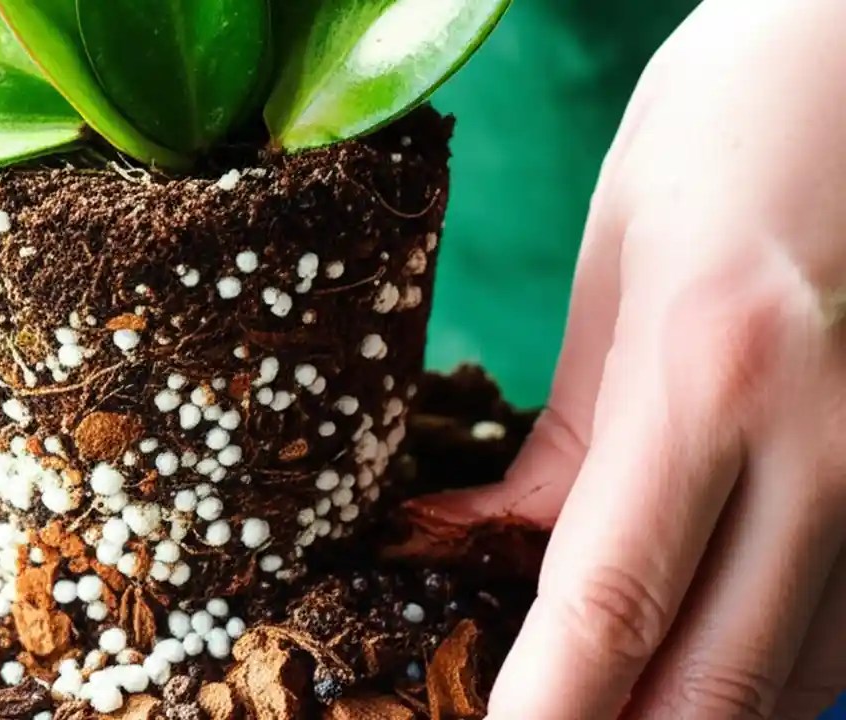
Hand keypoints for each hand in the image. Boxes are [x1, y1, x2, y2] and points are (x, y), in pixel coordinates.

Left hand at [425, 1, 845, 716]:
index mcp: (706, 375)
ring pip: (797, 681)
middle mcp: (824, 447)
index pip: (611, 602)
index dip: (546, 712)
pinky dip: (774, 676)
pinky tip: (709, 662)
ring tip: (606, 706)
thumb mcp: (615, 272)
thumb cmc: (734, 132)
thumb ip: (564, 442)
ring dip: (693, 717)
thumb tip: (471, 551)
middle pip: (717, 684)